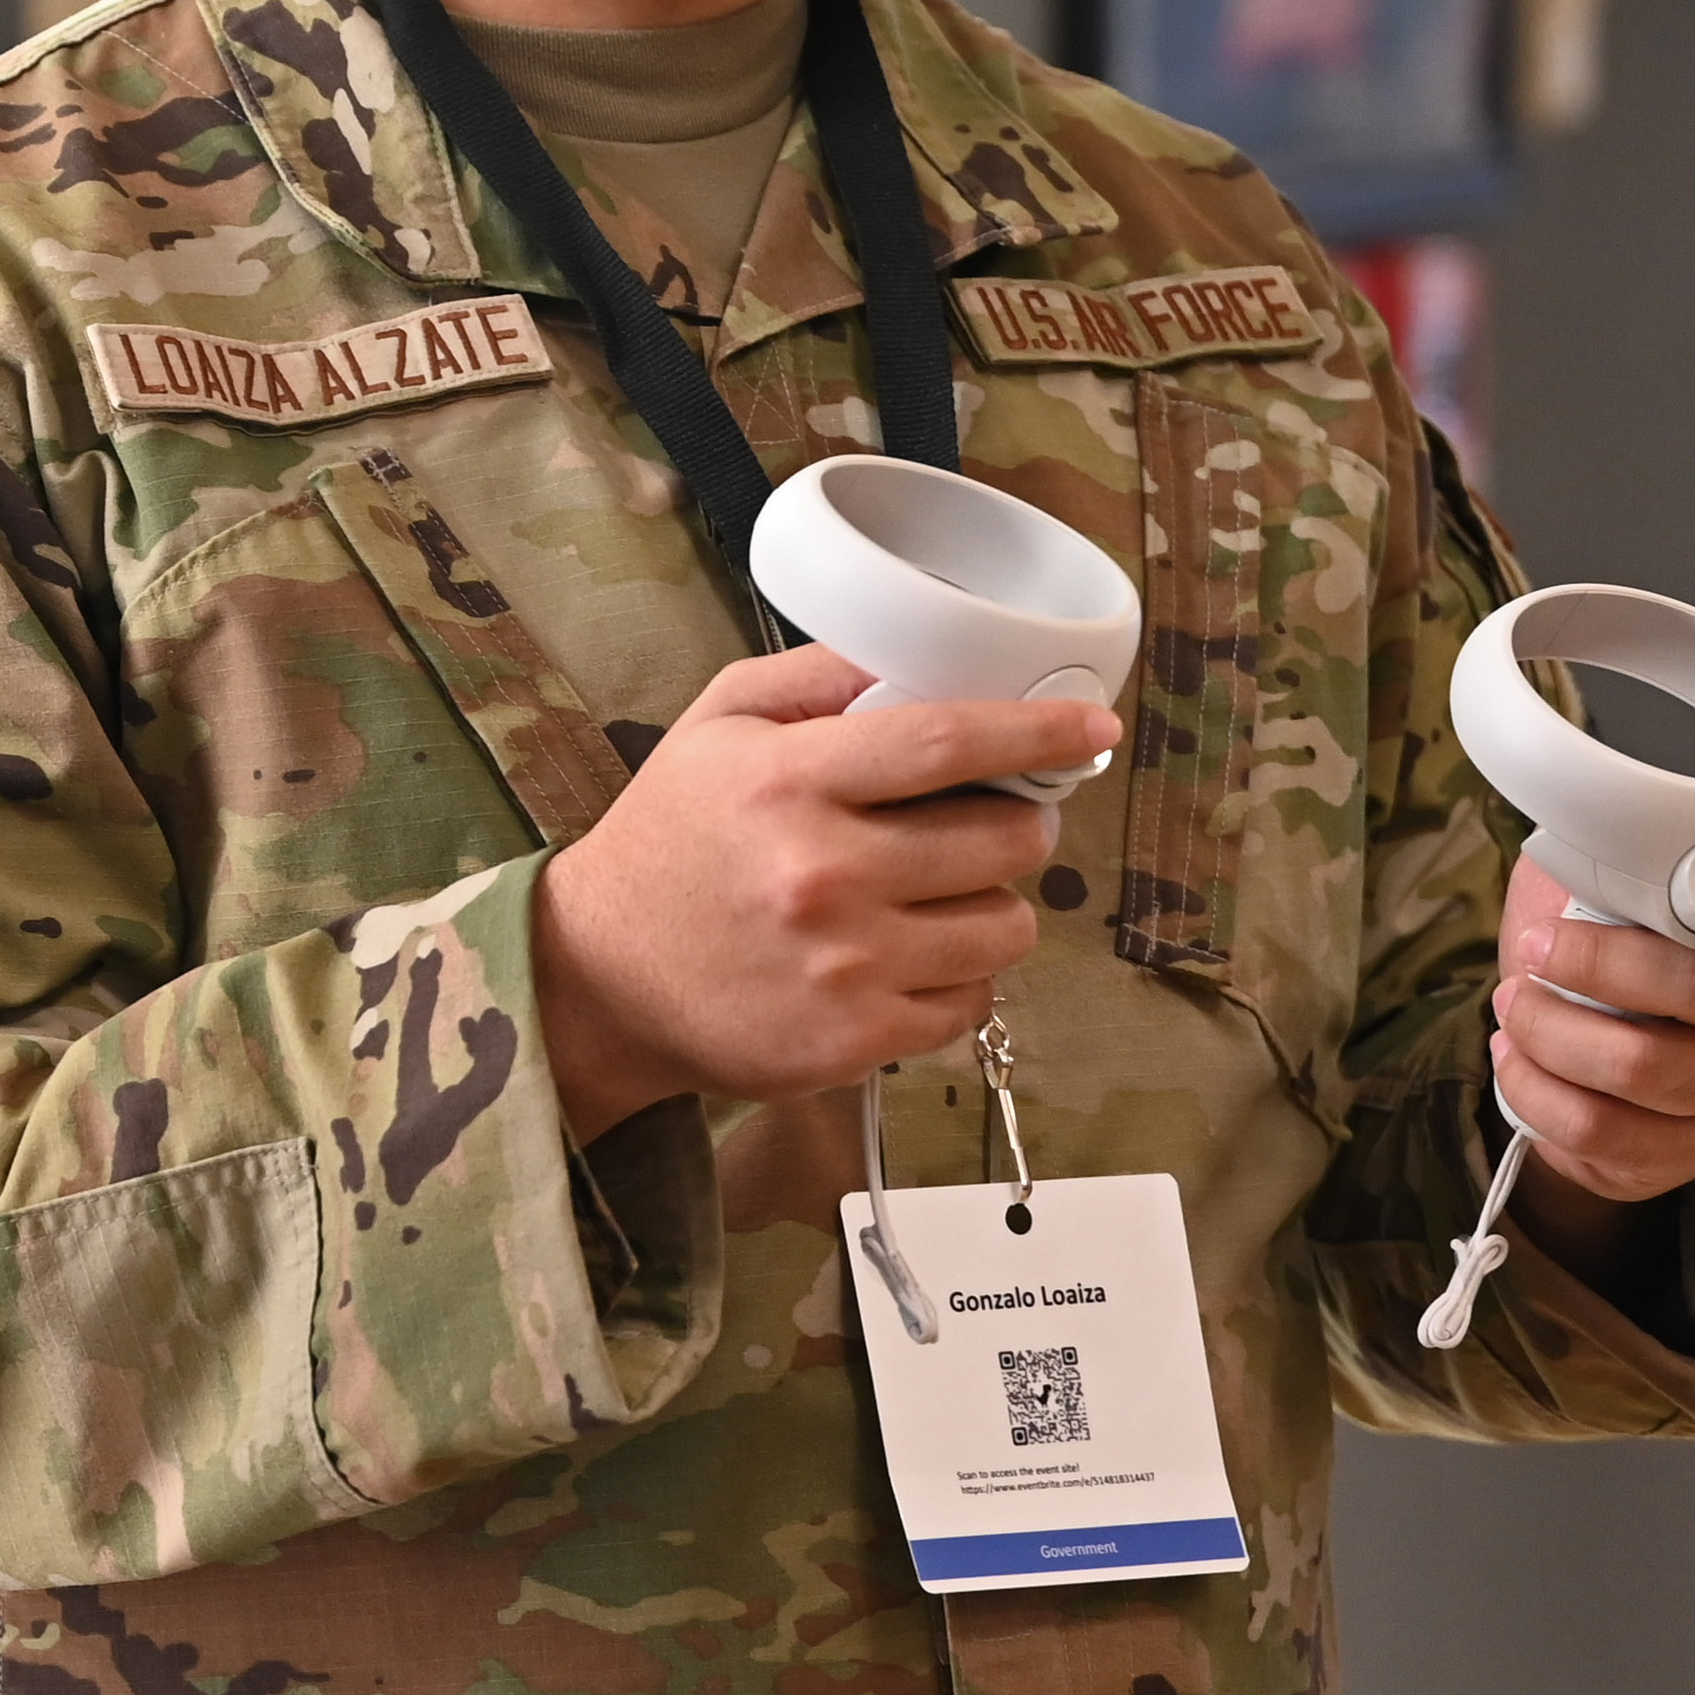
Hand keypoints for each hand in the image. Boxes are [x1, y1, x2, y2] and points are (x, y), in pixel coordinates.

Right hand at [526, 644, 1112, 1140]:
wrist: (600, 979)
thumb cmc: (669, 840)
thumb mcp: (715, 727)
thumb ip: (812, 678)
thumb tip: (913, 652)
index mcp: (787, 782)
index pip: (945, 741)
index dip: (1037, 730)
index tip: (1094, 726)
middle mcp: (822, 873)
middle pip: (1002, 839)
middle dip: (1018, 823)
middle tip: (986, 822)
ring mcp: (845, 967)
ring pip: (1005, 928)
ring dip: (992, 905)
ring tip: (942, 896)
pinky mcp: (857, 1042)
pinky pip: (972, 1002)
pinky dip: (957, 976)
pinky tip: (907, 958)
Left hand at [1493, 850, 1694, 1255]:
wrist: (1596, 1063)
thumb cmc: (1611, 949)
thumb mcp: (1611, 885)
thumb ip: (1618, 861)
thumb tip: (1578, 836)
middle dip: (1597, 966)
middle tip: (1533, 949)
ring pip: (1645, 1067)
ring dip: (1551, 1031)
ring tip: (1512, 1004)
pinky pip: (1604, 1128)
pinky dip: (1537, 1088)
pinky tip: (1515, 1057)